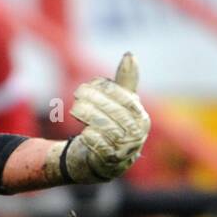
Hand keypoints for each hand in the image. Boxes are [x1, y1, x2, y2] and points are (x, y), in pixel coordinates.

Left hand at [62, 52, 150, 183]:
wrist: (104, 160)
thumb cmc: (113, 125)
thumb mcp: (119, 103)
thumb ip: (124, 81)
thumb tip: (129, 54)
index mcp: (141, 118)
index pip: (126, 99)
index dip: (107, 89)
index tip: (89, 84)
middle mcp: (137, 134)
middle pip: (116, 113)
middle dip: (95, 101)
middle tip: (77, 93)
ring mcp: (126, 149)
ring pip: (108, 129)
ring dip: (89, 117)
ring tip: (75, 109)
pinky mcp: (111, 161)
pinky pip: (101, 147)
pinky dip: (91, 137)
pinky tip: (83, 131)